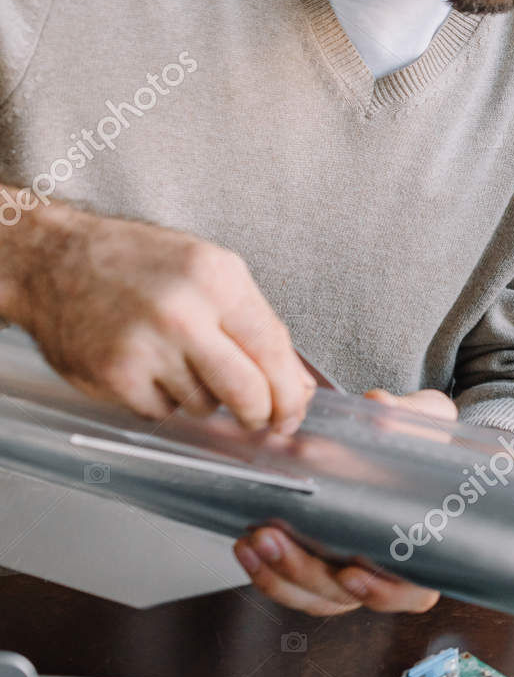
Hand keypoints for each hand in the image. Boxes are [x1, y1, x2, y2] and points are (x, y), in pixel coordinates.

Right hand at [0, 202, 312, 431]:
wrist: (55, 260)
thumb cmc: (139, 264)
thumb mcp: (211, 272)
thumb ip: (257, 325)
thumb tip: (295, 384)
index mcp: (217, 279)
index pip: (274, 351)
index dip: (290, 393)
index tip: (293, 412)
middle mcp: (183, 313)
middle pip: (247, 393)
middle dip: (259, 414)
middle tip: (256, 417)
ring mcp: (146, 347)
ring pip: (204, 406)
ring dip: (201, 398)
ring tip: (176, 361)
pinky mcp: (113, 376)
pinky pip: (162, 413)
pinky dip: (162, 401)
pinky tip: (147, 369)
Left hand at [233, 389, 453, 614]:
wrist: (402, 444)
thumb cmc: (423, 442)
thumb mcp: (425, 420)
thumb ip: (407, 417)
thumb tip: (379, 412)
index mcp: (427, 549)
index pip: (410, 591)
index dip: (381, 590)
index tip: (352, 573)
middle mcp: (387, 572)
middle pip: (345, 595)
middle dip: (304, 571)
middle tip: (274, 538)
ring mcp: (350, 575)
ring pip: (312, 595)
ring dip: (278, 574)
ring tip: (254, 539)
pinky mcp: (319, 565)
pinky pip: (291, 586)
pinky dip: (265, 571)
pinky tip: (246, 543)